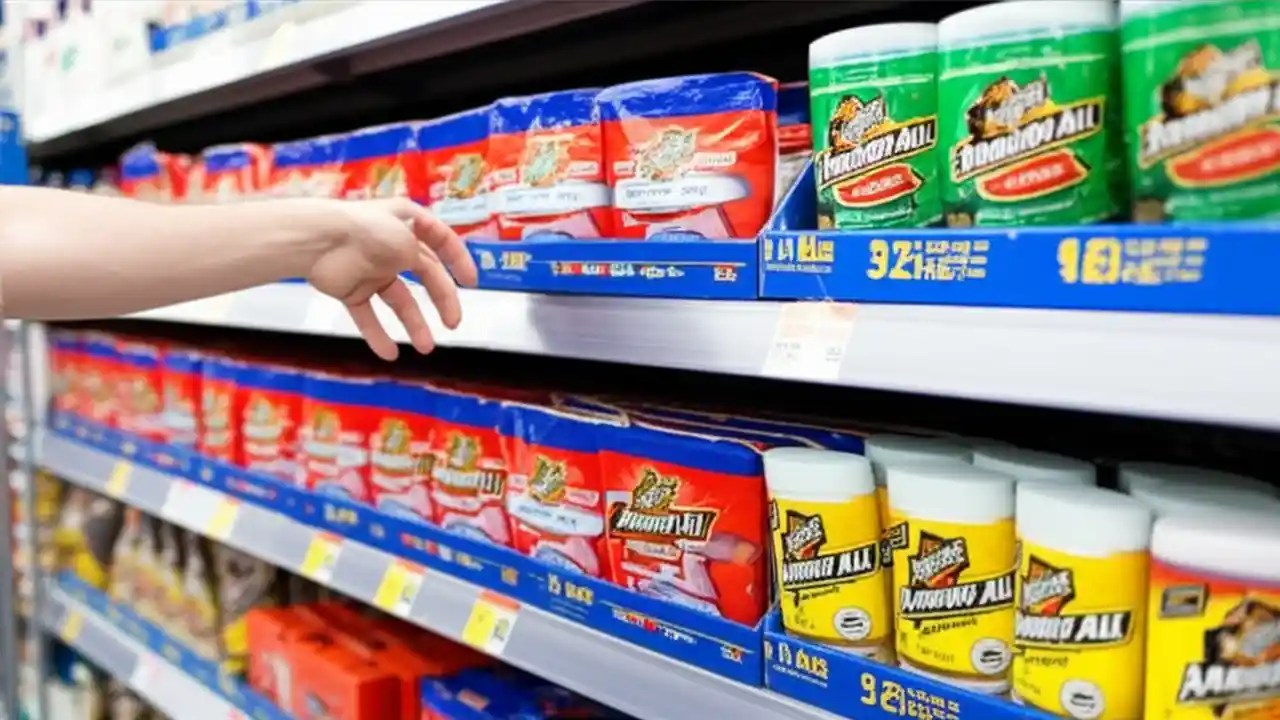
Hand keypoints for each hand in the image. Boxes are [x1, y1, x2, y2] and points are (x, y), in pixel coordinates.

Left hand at [306, 198, 477, 360]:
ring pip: (400, 301)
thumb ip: (426, 258)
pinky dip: (378, 335)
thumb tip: (431, 273)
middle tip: (453, 323)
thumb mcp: (409, 240)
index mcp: (407, 223)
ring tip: (426, 348)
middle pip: (426, 275)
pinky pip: (368, 316)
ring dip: (415, 325)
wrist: (318, 242)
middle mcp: (392, 246)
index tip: (471, 283)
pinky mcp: (351, 290)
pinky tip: (390, 354)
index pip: (441, 239)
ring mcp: (372, 269)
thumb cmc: (367, 232)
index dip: (458, 259)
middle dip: (443, 300)